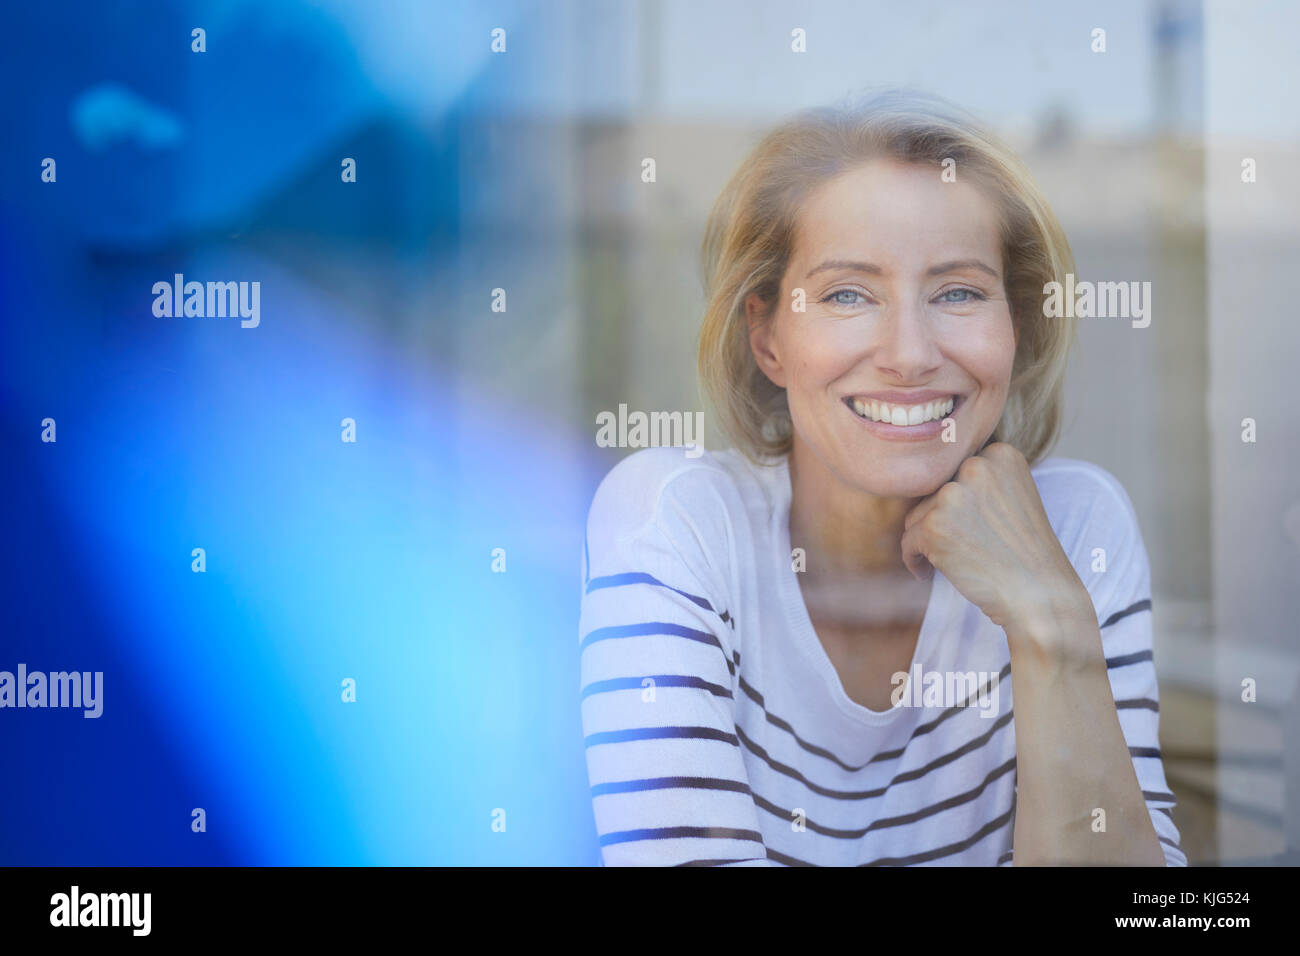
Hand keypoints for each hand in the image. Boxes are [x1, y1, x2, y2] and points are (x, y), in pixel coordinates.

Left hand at [899, 442, 1092, 638]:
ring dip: (928, 541)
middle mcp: (976, 466)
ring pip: (917, 516)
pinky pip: (907, 543)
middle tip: (963, 547)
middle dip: (941, 521)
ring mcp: (953, 495)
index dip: (959, 505)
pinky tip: (930, 574)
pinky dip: (915, 561)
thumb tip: (935, 483)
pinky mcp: (933, 525)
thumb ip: (980, 483)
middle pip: (933, 492)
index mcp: (1001, 454)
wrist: (1042, 597)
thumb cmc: (1027, 555)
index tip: (972, 527)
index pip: (955, 473)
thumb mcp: (1014, 499)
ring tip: (957, 562)